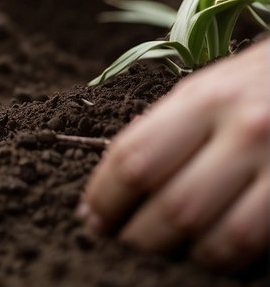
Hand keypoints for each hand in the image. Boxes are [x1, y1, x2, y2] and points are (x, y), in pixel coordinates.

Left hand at [79, 37, 269, 271]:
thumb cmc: (260, 84)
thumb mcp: (210, 88)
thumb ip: (168, 126)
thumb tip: (115, 177)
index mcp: (204, 99)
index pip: (134, 157)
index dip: (104, 196)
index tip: (91, 217)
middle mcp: (240, 129)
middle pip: (168, 202)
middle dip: (134, 235)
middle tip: (120, 244)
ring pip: (208, 230)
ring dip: (173, 254)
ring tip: (156, 256)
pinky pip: (246, 239)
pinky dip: (218, 258)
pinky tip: (204, 256)